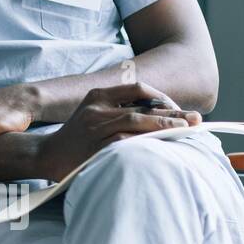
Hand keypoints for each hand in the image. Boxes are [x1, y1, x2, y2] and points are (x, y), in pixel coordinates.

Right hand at [38, 83, 201, 181]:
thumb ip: (120, 110)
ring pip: (137, 121)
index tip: (178, 110)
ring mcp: (95, 126)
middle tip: (196, 120)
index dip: (162, 98)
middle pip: (143, 106)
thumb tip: (159, 114)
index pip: (138, 88)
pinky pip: (127, 141)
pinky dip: (148, 142)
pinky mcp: (95, 145)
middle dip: (173, 113)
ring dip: (165, 126)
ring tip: (186, 130)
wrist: (47, 155)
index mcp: (98, 95)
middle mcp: (97, 107)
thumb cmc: (77, 138)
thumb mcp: (94, 114)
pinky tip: (163, 146)